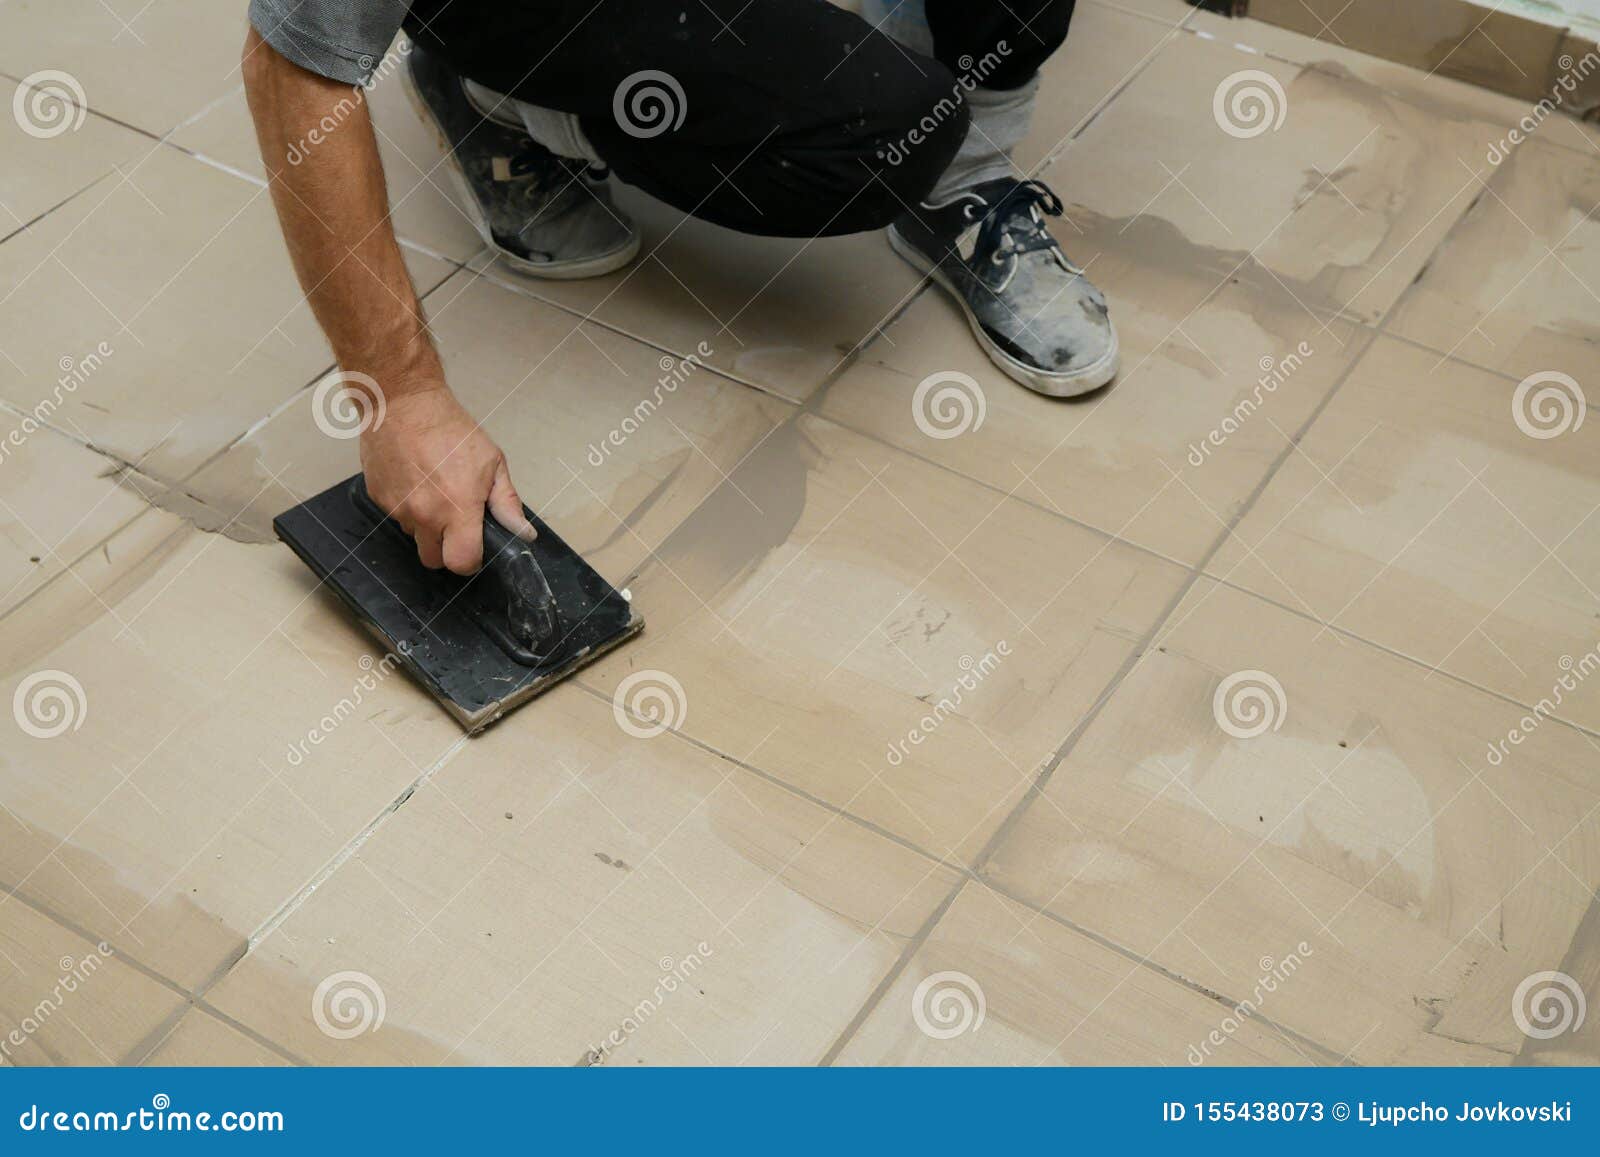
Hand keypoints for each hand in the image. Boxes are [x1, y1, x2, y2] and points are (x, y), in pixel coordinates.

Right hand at [359, 385, 535, 574]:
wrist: (402, 403)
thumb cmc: (451, 429)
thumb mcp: (492, 462)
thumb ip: (506, 503)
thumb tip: (524, 534)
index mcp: (457, 509)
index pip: (461, 563)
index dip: (470, 562)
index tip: (474, 549)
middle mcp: (424, 515)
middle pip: (433, 560)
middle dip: (445, 550)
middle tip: (455, 525)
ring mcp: (397, 508)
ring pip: (414, 536)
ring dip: (425, 526)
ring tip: (434, 492)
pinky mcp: (377, 498)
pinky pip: (396, 516)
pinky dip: (407, 507)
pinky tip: (415, 480)